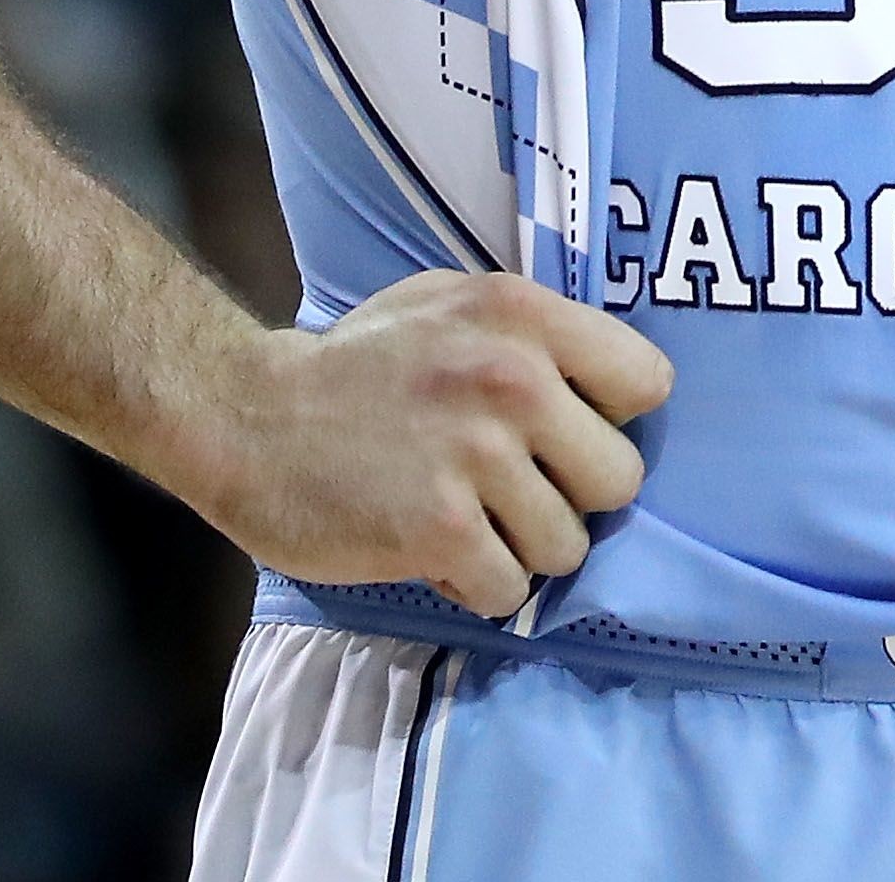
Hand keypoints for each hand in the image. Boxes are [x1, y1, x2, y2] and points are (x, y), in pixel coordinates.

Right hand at [176, 271, 673, 616]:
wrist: (246, 416)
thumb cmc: (359, 362)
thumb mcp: (453, 305)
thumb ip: (537, 335)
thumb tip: (617, 388)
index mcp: (524, 315)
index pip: (648, 383)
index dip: (610, 418)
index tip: (566, 432)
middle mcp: (513, 379)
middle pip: (620, 478)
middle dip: (572, 496)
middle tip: (515, 490)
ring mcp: (476, 457)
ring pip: (569, 546)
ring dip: (523, 548)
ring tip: (470, 521)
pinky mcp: (439, 529)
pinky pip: (511, 589)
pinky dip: (479, 584)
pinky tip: (439, 553)